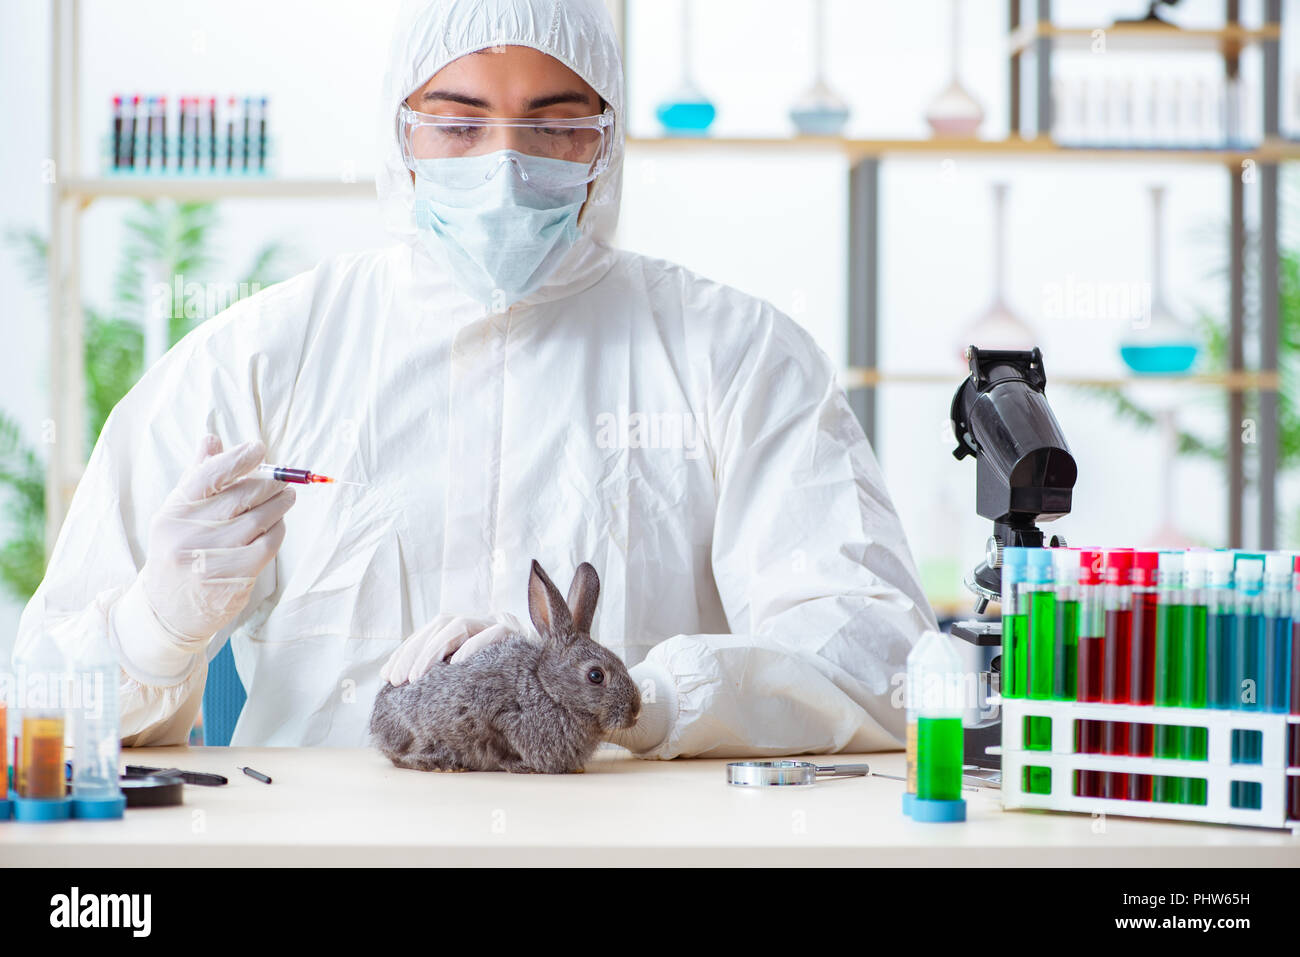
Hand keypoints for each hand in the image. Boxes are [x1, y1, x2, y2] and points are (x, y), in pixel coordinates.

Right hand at [138, 435, 294, 642]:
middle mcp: (189, 534)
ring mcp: (211, 557)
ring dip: (279, 504)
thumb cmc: (179, 550)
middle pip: (241, 495)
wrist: (169, 610)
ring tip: (287, 496)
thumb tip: (212, 438)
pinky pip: (268, 543)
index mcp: (173, 512)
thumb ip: (197, 476)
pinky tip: (278, 524)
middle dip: (267, 483)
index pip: (209, 476)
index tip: (258, 448)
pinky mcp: (234, 576)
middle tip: (282, 480)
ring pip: (259, 519)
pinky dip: (278, 529)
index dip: (237, 459)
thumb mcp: (178, 514)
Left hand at [381, 611, 523, 684]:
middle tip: (399, 680)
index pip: (431, 630)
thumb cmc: (502, 686)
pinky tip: (457, 666)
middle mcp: (482, 622)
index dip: (407, 650)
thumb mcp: (468, 679)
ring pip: (460, 624)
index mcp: (469, 630)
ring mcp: (500, 624)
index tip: (388, 675)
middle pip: (440, 624)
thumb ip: (441, 674)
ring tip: (419, 677)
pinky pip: (494, 633)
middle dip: (414, 651)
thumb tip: (393, 679)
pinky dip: (473, 647)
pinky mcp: (518, 634)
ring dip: (434, 650)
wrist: (547, 686)